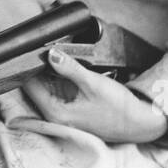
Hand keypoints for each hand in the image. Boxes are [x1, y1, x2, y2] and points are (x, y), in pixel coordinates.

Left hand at [24, 48, 167, 144]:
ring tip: (55, 51)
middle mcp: (55, 115)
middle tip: (43, 45)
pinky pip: (58, 88)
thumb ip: (70, 68)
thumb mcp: (93, 83)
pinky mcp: (71, 107)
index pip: (29, 86)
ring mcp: (63, 111)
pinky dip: (60, 75)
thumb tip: (51, 54)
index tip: (30, 48)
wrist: (139, 122)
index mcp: (55, 113)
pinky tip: (65, 63)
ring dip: (50, 69)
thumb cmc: (118, 109)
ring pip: (47, 85)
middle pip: (36, 85)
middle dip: (39, 66)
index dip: (28, 66)